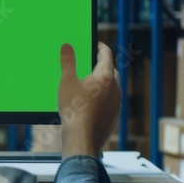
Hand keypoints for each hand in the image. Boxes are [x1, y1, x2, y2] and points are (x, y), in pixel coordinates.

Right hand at [57, 42, 120, 158]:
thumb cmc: (74, 110)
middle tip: (90, 63)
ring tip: (87, 84)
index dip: (101, 47)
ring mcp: (117, 103)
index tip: (97, 44)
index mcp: (105, 76)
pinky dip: (102, 97)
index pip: (106, 55)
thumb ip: (68, 62)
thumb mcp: (66, 82)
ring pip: (111, 87)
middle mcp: (115, 88)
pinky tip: (89, 102)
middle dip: (102, 65)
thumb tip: (67, 46)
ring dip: (102, 82)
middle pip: (111, 70)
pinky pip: (110, 100)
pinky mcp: (115, 115)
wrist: (82, 138)